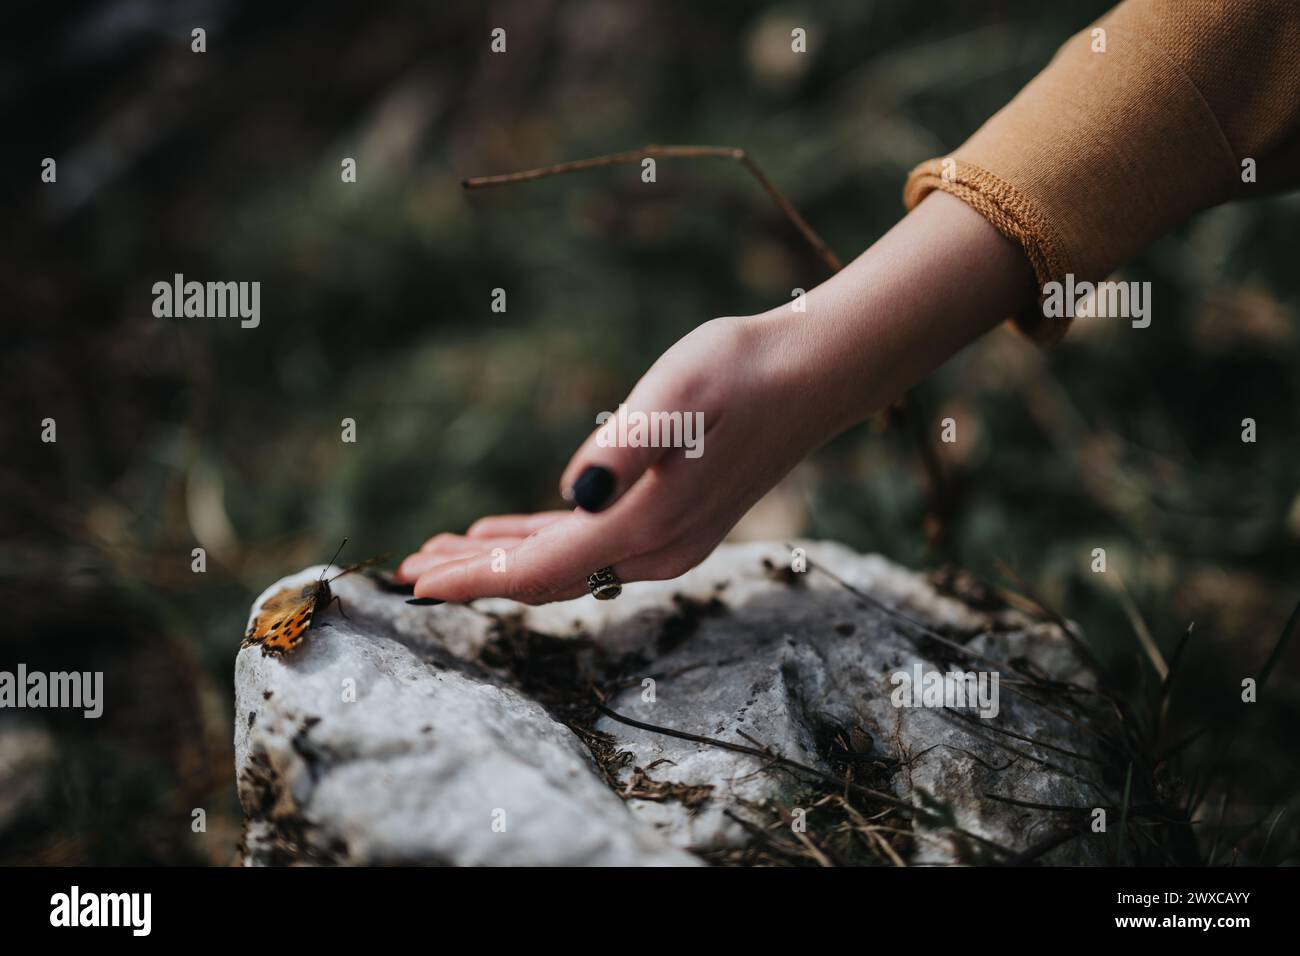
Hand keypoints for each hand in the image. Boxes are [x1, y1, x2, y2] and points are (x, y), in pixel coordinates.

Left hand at [396, 192, 1032, 603]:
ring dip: (502, 560)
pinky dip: (542, 542)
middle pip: (545, 577)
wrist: (811, 374)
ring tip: (443, 553)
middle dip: (475, 575)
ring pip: (565, 564)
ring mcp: (667, 542)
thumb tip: (572, 493)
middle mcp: (655, 549)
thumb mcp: (677, 394)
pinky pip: (590, 546)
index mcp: (647, 524)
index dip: (472, 578)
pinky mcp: (672, 522)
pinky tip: (507, 530)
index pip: (539, 569)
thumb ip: (623, 448)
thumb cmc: (741, 371)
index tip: (413, 584)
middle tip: (408, 571)